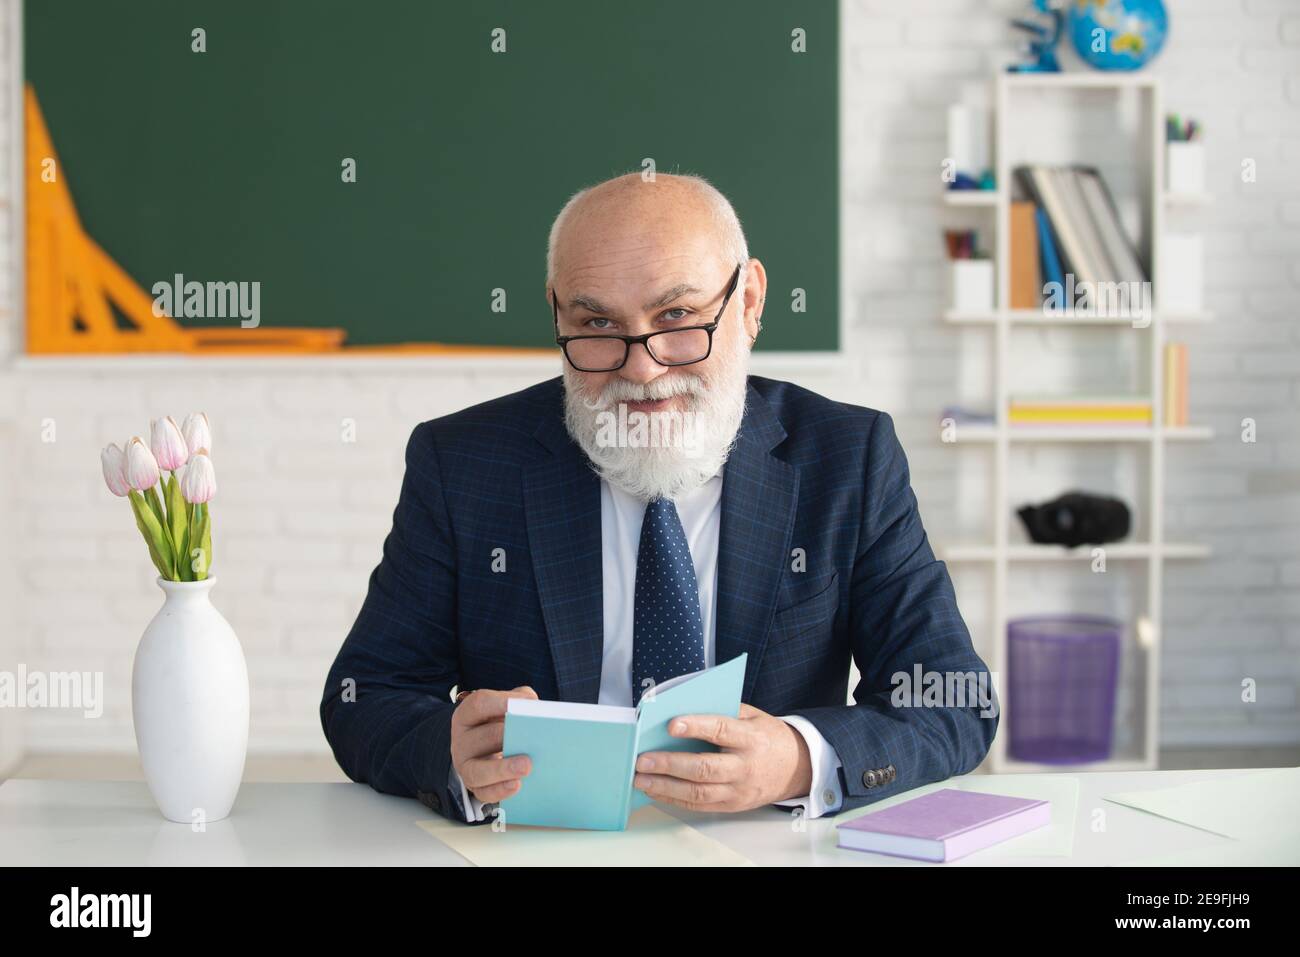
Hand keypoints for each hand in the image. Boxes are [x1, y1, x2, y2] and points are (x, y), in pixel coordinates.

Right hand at [450, 686, 537, 804]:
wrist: (486, 751)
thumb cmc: (498, 725)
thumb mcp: (505, 707)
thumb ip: (520, 701)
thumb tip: (535, 708)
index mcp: (467, 715)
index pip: (479, 704)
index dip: (500, 703)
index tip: (522, 704)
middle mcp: (462, 740)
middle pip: (482, 737)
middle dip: (505, 737)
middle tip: (529, 738)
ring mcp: (465, 766)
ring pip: (478, 770)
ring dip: (503, 769)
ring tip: (527, 766)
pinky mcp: (474, 787)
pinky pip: (484, 793)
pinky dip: (501, 790)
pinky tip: (517, 785)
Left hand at [632, 703, 811, 811]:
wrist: (797, 767)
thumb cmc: (768, 736)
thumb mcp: (753, 715)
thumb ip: (722, 710)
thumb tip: (683, 706)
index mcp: (751, 738)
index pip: (721, 730)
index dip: (695, 727)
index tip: (671, 724)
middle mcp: (745, 766)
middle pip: (704, 768)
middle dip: (670, 764)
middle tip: (643, 759)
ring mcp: (738, 790)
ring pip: (698, 791)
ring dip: (665, 786)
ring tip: (641, 778)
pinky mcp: (732, 805)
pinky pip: (699, 805)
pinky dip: (674, 798)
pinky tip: (656, 790)